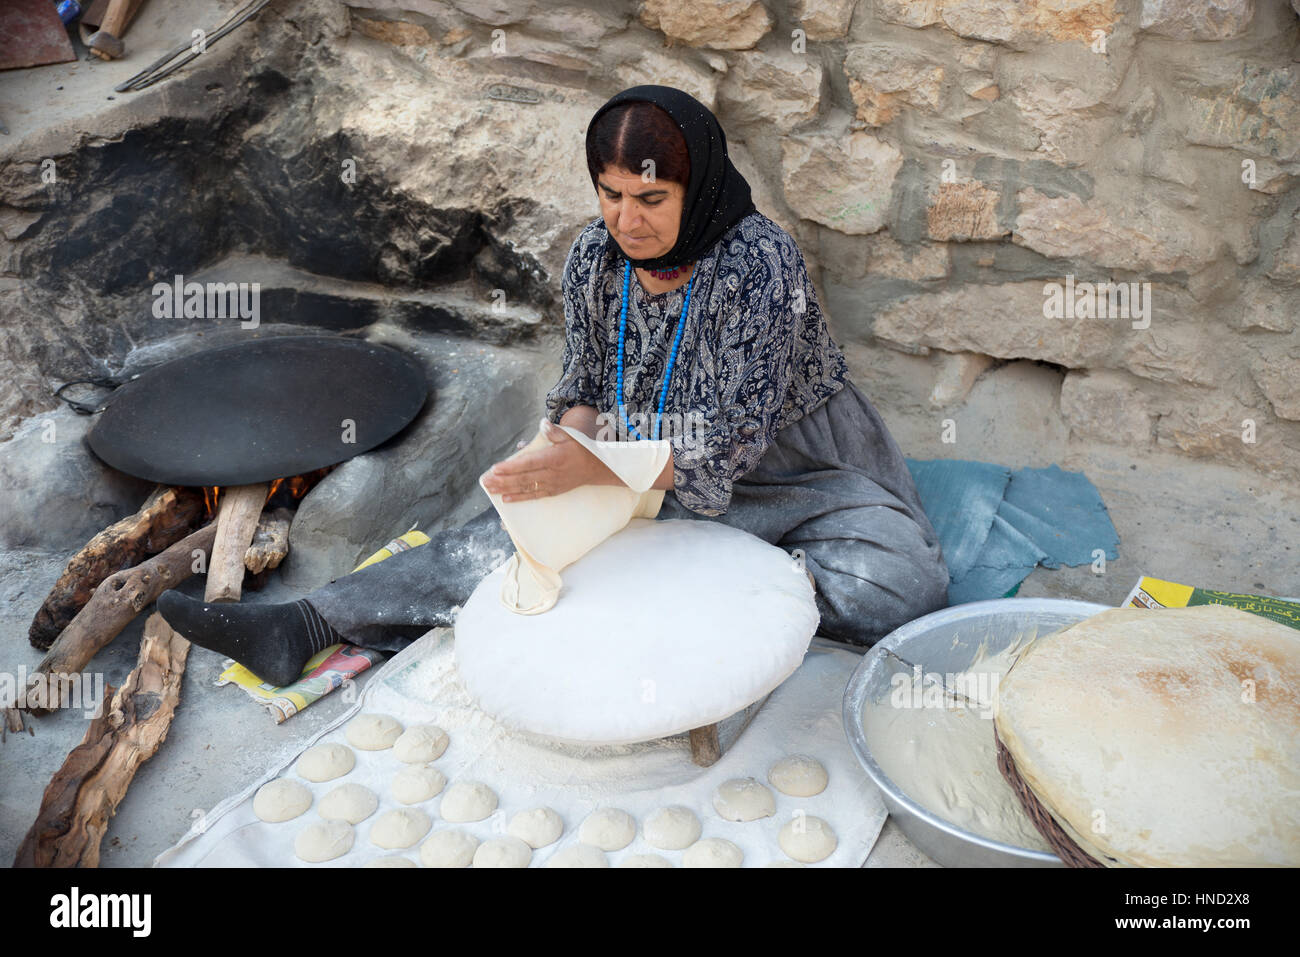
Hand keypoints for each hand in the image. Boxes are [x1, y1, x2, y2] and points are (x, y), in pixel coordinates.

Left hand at [480, 420, 606, 501]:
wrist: (597, 469)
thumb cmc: (581, 450)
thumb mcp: (571, 437)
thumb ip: (554, 432)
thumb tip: (542, 424)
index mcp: (554, 458)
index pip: (528, 463)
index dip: (511, 467)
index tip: (495, 468)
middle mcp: (551, 473)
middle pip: (523, 478)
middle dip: (502, 480)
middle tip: (485, 481)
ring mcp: (551, 484)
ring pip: (525, 488)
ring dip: (506, 489)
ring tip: (490, 489)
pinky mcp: (552, 491)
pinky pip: (533, 495)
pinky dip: (519, 497)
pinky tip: (505, 498)